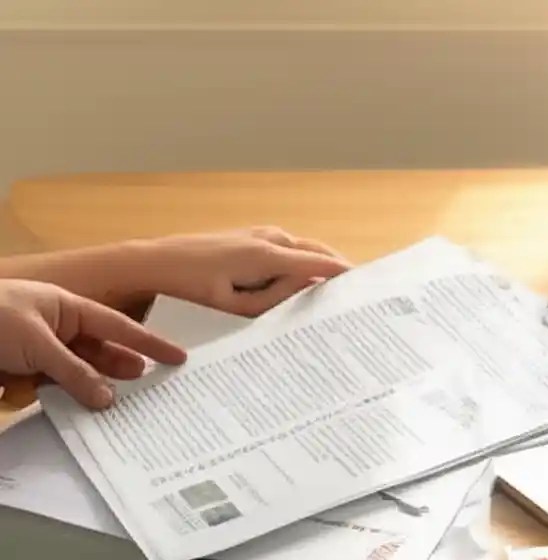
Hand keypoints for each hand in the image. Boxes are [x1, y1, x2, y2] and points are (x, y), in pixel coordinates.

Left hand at [0, 280, 185, 408]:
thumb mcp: (37, 343)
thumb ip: (74, 372)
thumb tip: (107, 399)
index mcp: (64, 306)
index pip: (116, 325)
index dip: (148, 341)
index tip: (177, 357)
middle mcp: (55, 327)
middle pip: (99, 350)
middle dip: (122, 367)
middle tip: (149, 386)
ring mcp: (38, 350)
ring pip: (78, 372)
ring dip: (93, 387)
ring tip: (115, 403)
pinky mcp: (20, 373)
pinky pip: (54, 387)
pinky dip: (66, 398)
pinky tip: (80, 408)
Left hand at [143, 226, 351, 316]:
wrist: (149, 266)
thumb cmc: (187, 291)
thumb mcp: (235, 307)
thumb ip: (276, 298)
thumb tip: (309, 288)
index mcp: (267, 255)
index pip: (319, 263)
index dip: (345, 275)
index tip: (368, 287)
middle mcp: (267, 237)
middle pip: (316, 250)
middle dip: (338, 266)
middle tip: (358, 290)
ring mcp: (257, 233)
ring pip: (302, 247)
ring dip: (319, 262)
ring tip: (335, 288)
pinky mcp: (247, 237)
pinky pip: (285, 247)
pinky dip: (301, 259)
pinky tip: (302, 278)